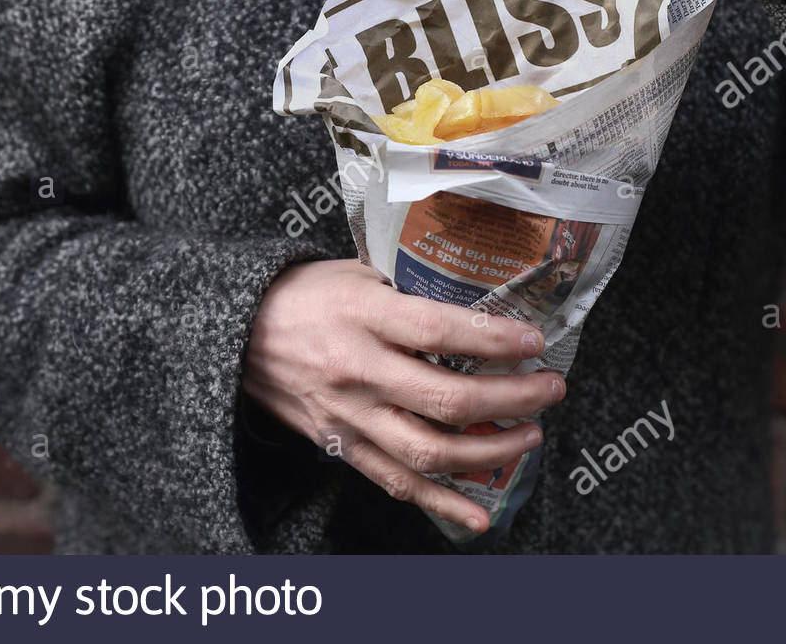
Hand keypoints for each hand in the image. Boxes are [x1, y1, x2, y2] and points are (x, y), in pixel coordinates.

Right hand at [243, 259, 564, 532]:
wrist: (235, 333)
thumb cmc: (305, 294)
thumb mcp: (357, 271)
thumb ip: (413, 289)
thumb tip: (482, 300)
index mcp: (362, 316)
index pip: (439, 333)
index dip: (494, 341)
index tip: (534, 341)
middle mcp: (357, 371)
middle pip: (446, 401)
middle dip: (512, 400)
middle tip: (550, 389)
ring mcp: (349, 416)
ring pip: (429, 452)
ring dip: (491, 452)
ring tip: (530, 436)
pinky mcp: (341, 446)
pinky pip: (396, 483)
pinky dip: (442, 504)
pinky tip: (481, 514)